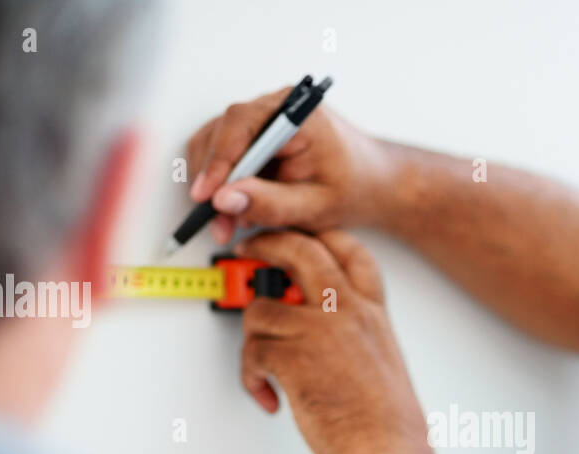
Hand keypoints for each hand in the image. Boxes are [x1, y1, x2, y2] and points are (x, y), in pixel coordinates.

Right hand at [186, 87, 398, 245]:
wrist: (371, 184)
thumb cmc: (353, 188)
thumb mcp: (315, 206)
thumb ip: (271, 204)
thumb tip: (225, 200)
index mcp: (299, 113)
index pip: (242, 125)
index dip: (218, 160)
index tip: (206, 194)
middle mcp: (278, 107)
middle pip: (223, 132)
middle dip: (214, 180)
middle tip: (216, 220)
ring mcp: (265, 118)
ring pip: (216, 142)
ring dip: (214, 183)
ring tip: (227, 221)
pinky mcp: (256, 134)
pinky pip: (225, 151)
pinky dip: (222, 182)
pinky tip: (234, 207)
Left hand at [236, 230, 433, 453]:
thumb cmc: (387, 425)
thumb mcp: (381, 364)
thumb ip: (351, 338)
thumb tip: (315, 335)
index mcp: (373, 313)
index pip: (348, 250)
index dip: (318, 235)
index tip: (296, 237)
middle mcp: (349, 311)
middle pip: (300, 250)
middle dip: (267, 243)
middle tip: (250, 249)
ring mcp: (321, 330)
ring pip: (261, 309)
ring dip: (253, 342)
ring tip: (266, 371)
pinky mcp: (294, 357)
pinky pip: (252, 351)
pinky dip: (252, 377)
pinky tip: (270, 397)